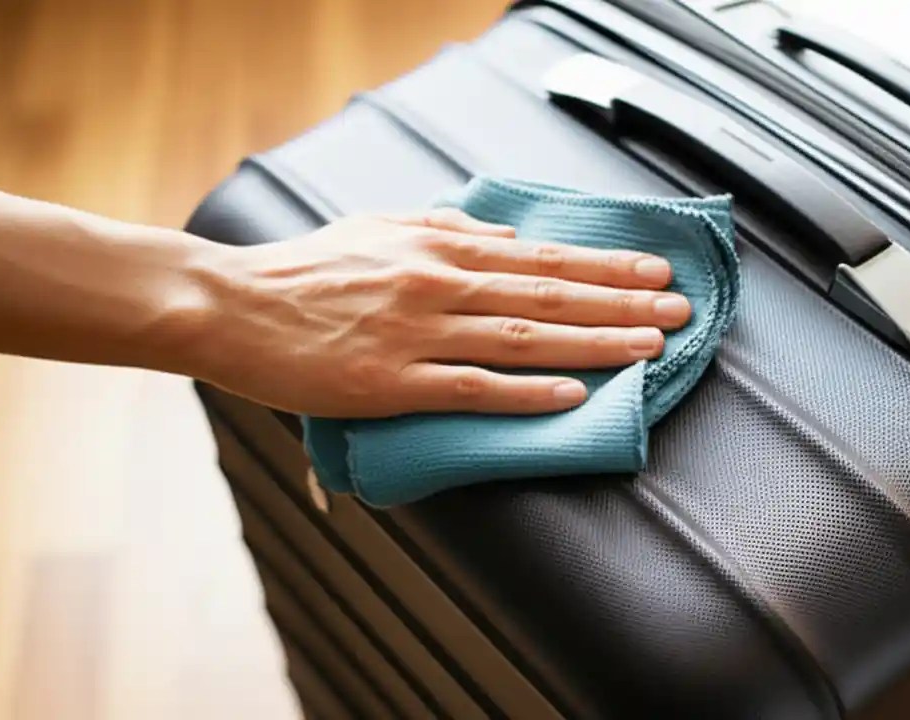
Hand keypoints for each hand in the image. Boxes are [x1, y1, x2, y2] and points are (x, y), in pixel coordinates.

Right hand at [191, 208, 691, 417]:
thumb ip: (445, 226)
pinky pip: (472, 388)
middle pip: (549, 294)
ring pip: (525, 338)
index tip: (655, 270)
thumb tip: (507, 237)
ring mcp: (418, 334)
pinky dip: (527, 391)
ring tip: (648, 348)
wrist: (230, 305)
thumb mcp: (378, 225)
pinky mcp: (392, 383)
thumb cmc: (304, 269)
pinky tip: (571, 393)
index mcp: (438, 245)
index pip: (542, 257)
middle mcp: (439, 283)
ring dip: (594, 342)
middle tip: (679, 311)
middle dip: (622, 302)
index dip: (606, 264)